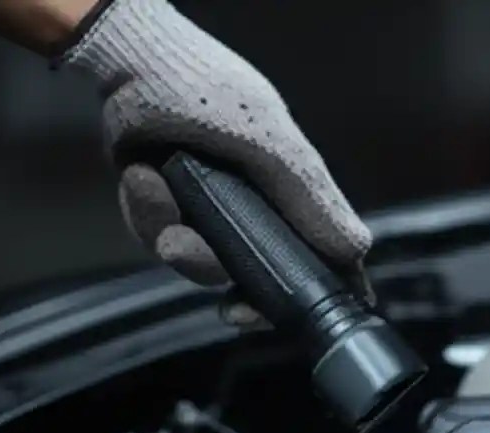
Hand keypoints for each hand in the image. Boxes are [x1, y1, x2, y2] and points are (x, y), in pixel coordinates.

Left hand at [61, 0, 370, 309]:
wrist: (131, 63)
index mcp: (291, 194)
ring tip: (153, 181)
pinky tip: (142, 175)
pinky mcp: (166, 207)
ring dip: (170, 228)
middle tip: (204, 275)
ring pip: (196, 260)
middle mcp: (253, 207)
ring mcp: (208, 210)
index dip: (306, 288)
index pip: (314, 254)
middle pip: (247, 275)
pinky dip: (145, 211)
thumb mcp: (270, 144)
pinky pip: (156, 237)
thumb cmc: (210, 91)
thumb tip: (359, 250)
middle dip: (215, 268)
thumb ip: (312, 198)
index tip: (282, 311)